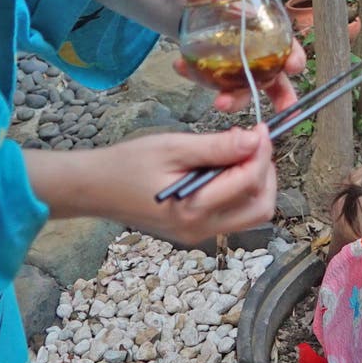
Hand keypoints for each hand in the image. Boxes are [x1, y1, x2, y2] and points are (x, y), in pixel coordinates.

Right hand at [83, 128, 278, 244]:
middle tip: (256, 142)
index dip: (262, 152)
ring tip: (241, 152)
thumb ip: (216, 147)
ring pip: (251, 213)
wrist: (94, 188)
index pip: (250, 183)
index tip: (260, 128)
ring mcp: (199, 234)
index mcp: (194, 211)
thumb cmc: (128, 164)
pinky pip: (234, 214)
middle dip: (266, 172)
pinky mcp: (196, 230)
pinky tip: (226, 167)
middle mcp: (201, 230)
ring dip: (256, 181)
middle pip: (261, 207)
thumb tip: (255, 139)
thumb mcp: (173, 147)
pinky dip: (241, 190)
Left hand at [172, 0, 307, 114]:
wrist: (185, 7)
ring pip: (246, 91)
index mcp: (267, 32)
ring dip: (236, 100)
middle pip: (276, 80)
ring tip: (219, 103)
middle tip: (280, 112)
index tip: (293, 67)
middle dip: (281, 98)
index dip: (295, 58)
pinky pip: (214, 85)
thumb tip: (227, 3)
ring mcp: (239, 69)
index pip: (289, 47)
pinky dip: (199, 81)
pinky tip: (181, 67)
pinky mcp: (218, 76)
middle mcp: (258, 55)